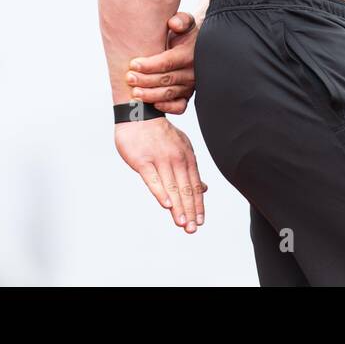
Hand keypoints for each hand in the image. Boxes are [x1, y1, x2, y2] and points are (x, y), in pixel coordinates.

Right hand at [114, 116, 206, 231]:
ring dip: (178, 207)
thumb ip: (191, 170)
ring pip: (171, 187)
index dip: (198, 205)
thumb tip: (204, 189)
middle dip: (190, 211)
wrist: (139, 114)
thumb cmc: (160, 134)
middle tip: (192, 229)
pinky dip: (160, 192)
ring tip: (182, 224)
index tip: (200, 221)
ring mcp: (159, 159)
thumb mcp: (181, 148)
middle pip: (185, 189)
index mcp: (187, 158)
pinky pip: (153, 179)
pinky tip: (166, 205)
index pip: (194, 186)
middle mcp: (176, 159)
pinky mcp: (142, 160)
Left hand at [126, 11, 197, 113]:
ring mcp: (190, 85)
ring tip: (135, 93)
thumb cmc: (184, 34)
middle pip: (166, 79)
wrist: (195, 45)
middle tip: (129, 78)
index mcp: (189, 54)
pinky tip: (153, 105)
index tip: (133, 64)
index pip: (168, 62)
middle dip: (145, 80)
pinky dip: (167, 107)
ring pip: (170, 94)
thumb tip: (174, 24)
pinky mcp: (187, 95)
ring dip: (151, 95)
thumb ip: (181, 20)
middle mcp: (192, 72)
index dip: (150, 65)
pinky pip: (179, 106)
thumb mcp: (185, 22)